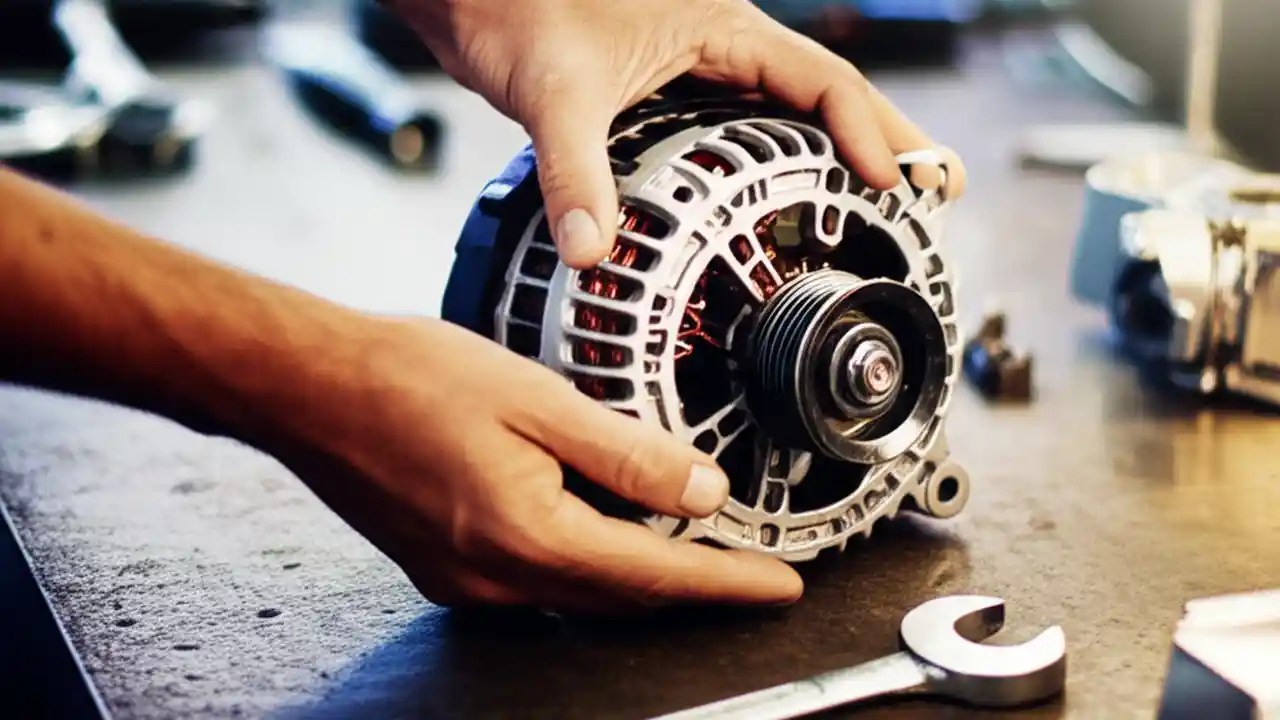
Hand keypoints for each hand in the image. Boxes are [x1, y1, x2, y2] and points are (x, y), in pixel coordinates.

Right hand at [276, 317, 802, 611]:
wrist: (310, 386)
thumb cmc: (409, 380)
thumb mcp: (538, 401)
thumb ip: (628, 454)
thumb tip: (702, 490)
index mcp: (529, 536)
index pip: (656, 575)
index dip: (727, 583)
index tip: (779, 588)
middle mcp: (497, 578)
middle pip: (622, 597)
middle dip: (691, 586)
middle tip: (746, 566)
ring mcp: (466, 582)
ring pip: (581, 594)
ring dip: (640, 576)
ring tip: (689, 544)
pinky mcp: (445, 569)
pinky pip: (538, 581)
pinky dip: (586, 561)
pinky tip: (601, 526)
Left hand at [389, 0, 966, 267]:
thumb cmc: (506, 2)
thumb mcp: (554, 92)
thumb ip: (576, 174)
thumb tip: (592, 252)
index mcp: (719, 23)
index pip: (820, 80)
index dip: (869, 131)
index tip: (899, 181)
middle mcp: (715, 41)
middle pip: (821, 96)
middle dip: (878, 140)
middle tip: (930, 189)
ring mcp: (690, 66)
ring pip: (778, 114)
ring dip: (825, 153)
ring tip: (872, 201)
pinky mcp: (657, 90)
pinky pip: (729, 131)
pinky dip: (759, 164)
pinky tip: (770, 199)